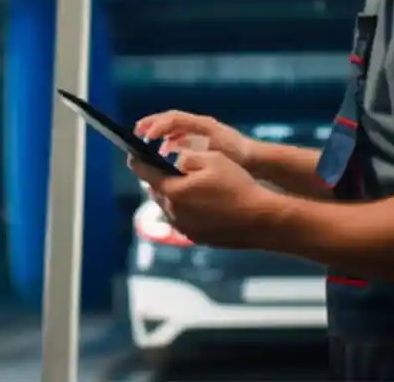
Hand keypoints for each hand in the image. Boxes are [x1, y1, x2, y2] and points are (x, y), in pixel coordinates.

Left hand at [128, 150, 275, 249]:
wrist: (260, 219)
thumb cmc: (237, 186)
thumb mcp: (212, 159)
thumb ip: (187, 157)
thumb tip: (174, 160)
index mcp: (173, 191)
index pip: (145, 174)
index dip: (137, 162)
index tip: (132, 155)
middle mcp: (173, 212)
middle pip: (156, 192)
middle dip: (156, 179)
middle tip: (160, 168)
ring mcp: (184, 228)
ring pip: (168, 207)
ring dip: (171, 195)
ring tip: (180, 185)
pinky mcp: (195, 237)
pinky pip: (182, 219)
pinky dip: (184, 209)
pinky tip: (197, 202)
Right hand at [134, 110, 257, 169]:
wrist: (255, 158)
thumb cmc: (238, 156)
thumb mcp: (217, 155)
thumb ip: (196, 155)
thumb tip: (174, 158)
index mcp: (202, 124)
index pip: (174, 119)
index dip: (158, 125)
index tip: (146, 136)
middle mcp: (199, 123)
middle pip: (169, 118)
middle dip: (151, 124)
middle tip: (137, 134)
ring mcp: (200, 129)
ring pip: (172, 125)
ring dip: (158, 131)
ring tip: (145, 142)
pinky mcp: (201, 138)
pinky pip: (179, 133)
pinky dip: (168, 140)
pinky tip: (164, 152)